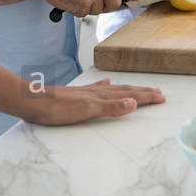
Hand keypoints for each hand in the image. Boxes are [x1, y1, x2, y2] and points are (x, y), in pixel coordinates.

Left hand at [23, 78, 166, 125]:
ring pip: (115, 90)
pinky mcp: (77, 96)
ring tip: (140, 89)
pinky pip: (99, 90)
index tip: (162, 97)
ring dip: (130, 90)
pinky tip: (107, 84)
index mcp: (101, 96)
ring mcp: (87, 92)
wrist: (34, 102)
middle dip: (143, 92)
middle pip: (125, 91)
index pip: (130, 96)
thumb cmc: (58, 109)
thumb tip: (134, 102)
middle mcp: (97, 92)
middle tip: (159, 93)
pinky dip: (107, 88)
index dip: (146, 97)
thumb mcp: (86, 110)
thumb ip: (110, 107)